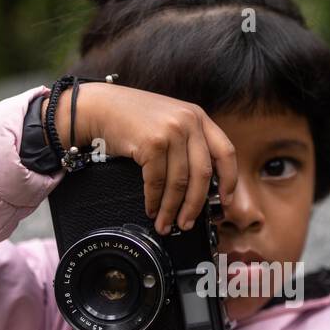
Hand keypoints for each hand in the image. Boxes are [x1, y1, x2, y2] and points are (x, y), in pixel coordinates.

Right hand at [43, 81, 237, 236]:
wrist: (99, 106)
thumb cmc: (131, 118)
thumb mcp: (169, 121)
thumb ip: (188, 143)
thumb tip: (200, 186)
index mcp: (198, 117)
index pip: (225, 152)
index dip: (230, 180)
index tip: (226, 202)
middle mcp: (188, 121)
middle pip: (203, 174)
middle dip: (196, 204)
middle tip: (188, 223)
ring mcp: (171, 131)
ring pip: (180, 182)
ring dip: (172, 209)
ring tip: (166, 223)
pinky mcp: (152, 143)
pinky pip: (158, 181)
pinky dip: (155, 200)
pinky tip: (151, 208)